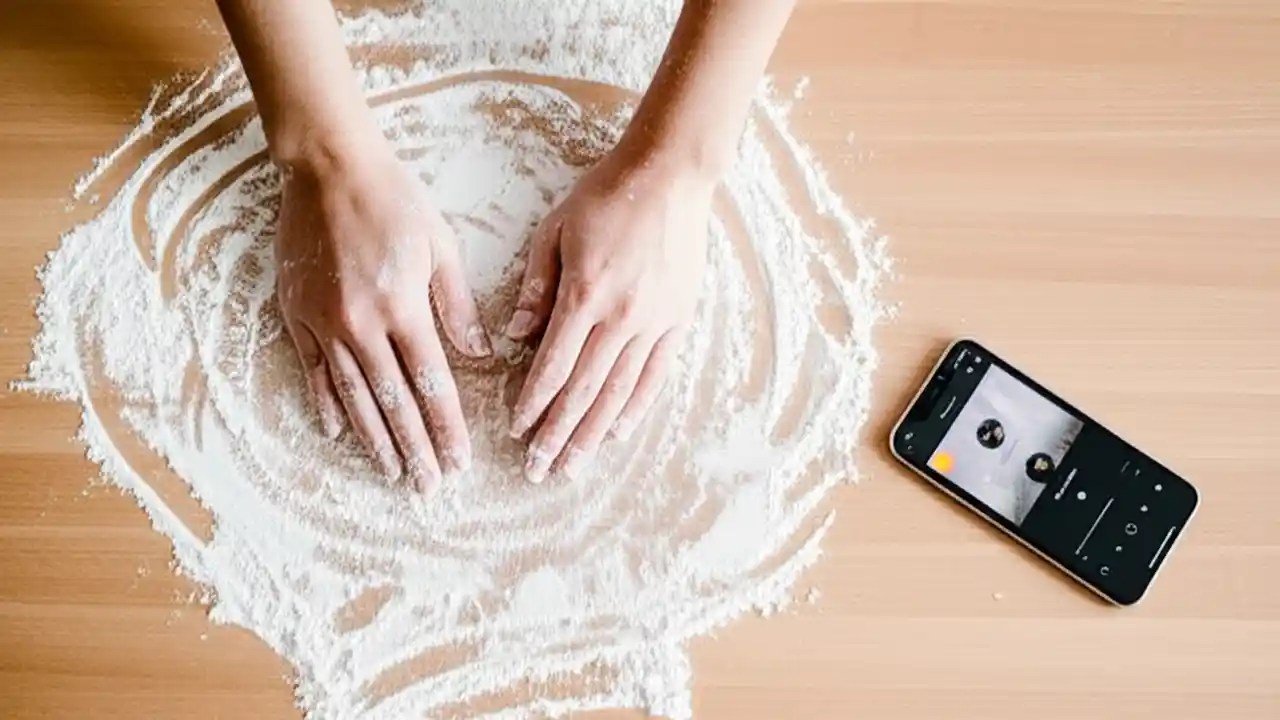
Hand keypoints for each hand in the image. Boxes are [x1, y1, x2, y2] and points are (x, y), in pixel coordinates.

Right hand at [275, 140, 490, 492]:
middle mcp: (361, 324)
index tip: (461, 460)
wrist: (326, 166)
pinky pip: (314, 371)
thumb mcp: (441, 246)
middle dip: (415, 448)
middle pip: (393, 402)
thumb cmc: (393, 199)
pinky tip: (339, 433)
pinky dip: (327, 405)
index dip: (446, 427)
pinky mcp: (297, 315)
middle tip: (430, 486)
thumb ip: (459, 307)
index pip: (431, 383)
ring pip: (352, 396)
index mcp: (402, 307)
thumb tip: (481, 356)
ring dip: (375, 439)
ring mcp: (324, 323)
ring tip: (393, 473)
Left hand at [506, 149, 710, 482]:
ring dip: (593, 435)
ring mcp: (654, 322)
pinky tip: (618, 434)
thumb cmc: (606, 196)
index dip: (532, 403)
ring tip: (572, 467)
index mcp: (584, 294)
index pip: (553, 365)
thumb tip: (515, 336)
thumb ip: (535, 287)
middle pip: (584, 391)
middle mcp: (620, 316)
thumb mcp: (554, 230)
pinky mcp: (678, 321)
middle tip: (537, 470)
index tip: (515, 430)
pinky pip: (655, 376)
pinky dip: (635, 409)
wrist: (670, 176)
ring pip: (619, 393)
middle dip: (557, 434)